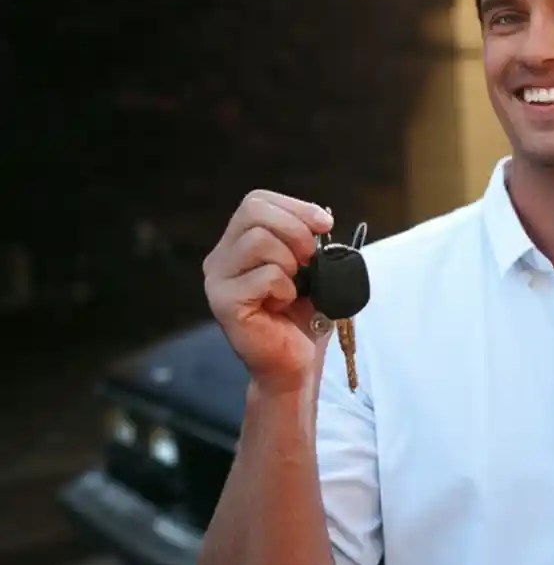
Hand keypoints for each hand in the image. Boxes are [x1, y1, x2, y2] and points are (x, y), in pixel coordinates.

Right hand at [203, 190, 334, 395]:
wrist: (295, 362)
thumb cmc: (302, 316)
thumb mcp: (310, 269)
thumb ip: (307, 240)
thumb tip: (320, 219)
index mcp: (237, 244)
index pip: (256, 201)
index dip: (295, 206)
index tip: (325, 224)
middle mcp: (220, 258)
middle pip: (254, 212)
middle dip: (296, 230)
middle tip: (311, 259)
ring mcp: (217, 281)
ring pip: (259, 241)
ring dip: (291, 262)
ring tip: (294, 286)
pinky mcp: (224, 303)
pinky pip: (265, 276)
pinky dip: (287, 288)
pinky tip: (283, 305)